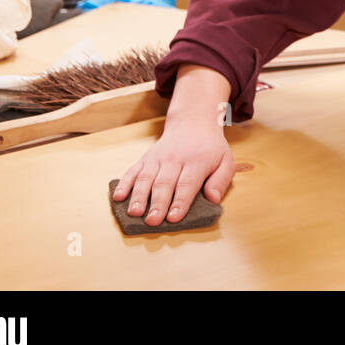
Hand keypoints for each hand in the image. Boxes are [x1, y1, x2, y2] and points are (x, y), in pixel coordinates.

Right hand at [112, 85, 234, 226]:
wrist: (193, 123)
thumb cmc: (210, 148)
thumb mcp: (225, 161)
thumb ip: (221, 181)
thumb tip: (213, 199)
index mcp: (197, 162)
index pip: (187, 184)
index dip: (180, 201)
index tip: (174, 217)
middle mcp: (175, 159)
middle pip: (164, 183)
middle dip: (157, 203)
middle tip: (152, 221)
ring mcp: (158, 158)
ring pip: (146, 177)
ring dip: (138, 196)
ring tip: (134, 213)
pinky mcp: (146, 158)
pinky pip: (133, 170)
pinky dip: (124, 183)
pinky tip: (118, 197)